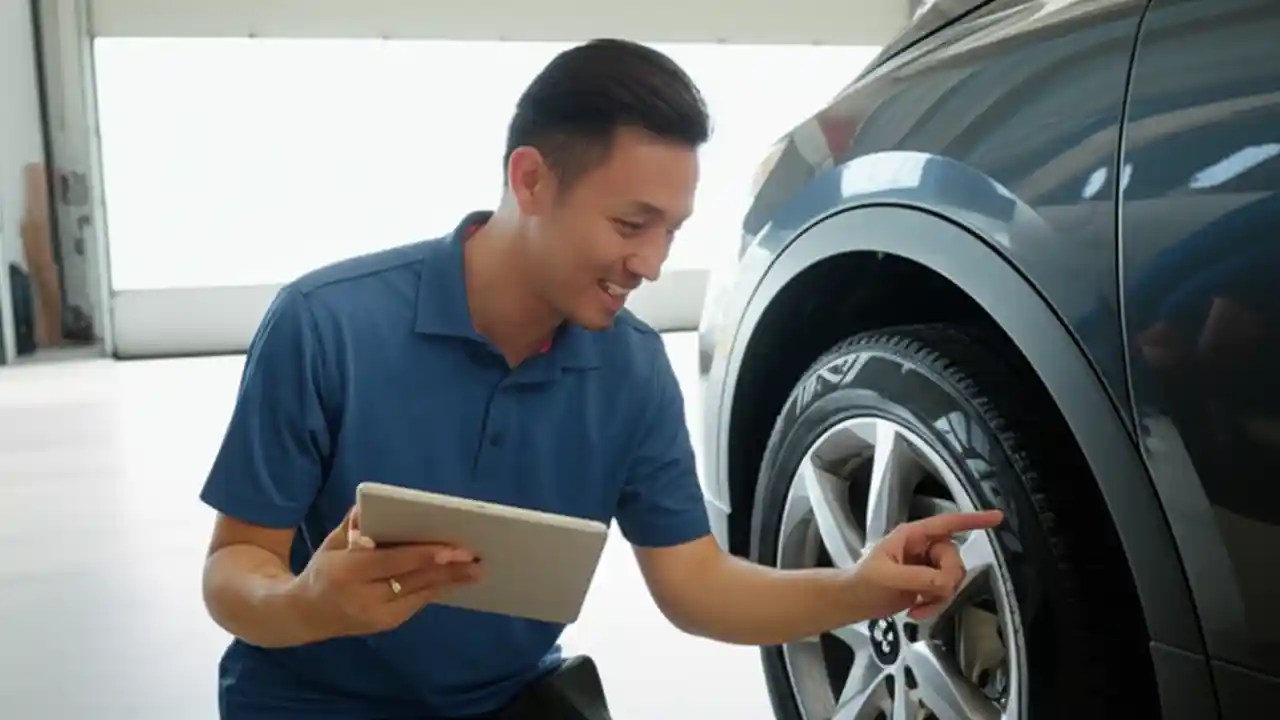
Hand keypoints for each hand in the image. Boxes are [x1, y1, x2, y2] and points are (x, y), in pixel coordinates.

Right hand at [289, 504, 481, 637]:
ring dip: (448, 582)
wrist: (304, 615)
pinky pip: (415, 604)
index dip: (423, 555)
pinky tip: (455, 579)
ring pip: (418, 595)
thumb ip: (352, 525)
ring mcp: (374, 616)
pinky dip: (435, 590)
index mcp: (346, 573)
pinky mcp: (384, 626)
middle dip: (446, 569)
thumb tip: (369, 504)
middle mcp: (362, 598)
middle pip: (411, 581)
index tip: (452, 547)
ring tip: (475, 570)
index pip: (391, 562)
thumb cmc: (324, 570)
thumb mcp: (331, 543)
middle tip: (474, 558)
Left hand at [848, 509, 1003, 621]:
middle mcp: (924, 547)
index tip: (998, 518)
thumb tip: (946, 583)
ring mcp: (927, 566)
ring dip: (939, 598)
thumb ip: (917, 578)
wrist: (854, 601)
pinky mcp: (928, 584)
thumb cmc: (863, 580)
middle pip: (954, 560)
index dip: (973, 520)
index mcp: (913, 535)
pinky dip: (935, 606)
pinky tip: (916, 611)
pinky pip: (946, 593)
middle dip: (945, 580)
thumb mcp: (886, 576)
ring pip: (952, 579)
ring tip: (917, 606)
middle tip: (928, 594)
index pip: (947, 524)